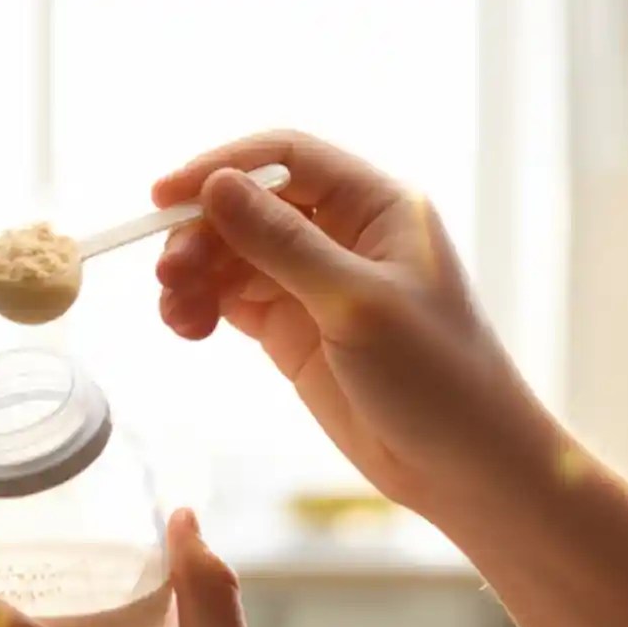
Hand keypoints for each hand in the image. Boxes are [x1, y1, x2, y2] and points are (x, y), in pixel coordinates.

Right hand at [154, 130, 557, 511]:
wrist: (464, 468)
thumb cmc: (436, 377)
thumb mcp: (356, 304)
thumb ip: (283, 242)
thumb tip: (216, 184)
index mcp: (376, 206)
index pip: (286, 158)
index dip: (221, 166)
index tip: (163, 196)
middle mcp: (342, 233)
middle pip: (248, 206)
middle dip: (201, 234)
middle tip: (169, 275)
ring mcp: (314, 282)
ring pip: (232, 254)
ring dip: (194, 275)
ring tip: (177, 316)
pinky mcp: (293, 328)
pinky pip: (232, 298)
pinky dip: (202, 306)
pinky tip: (189, 328)